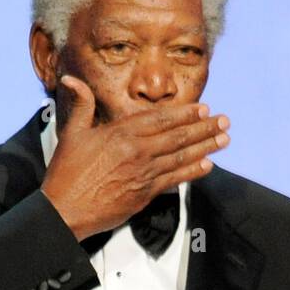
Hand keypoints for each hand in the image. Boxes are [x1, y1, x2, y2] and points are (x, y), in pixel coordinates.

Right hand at [39, 75, 229, 241]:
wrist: (65, 210)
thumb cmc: (66, 173)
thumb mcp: (71, 134)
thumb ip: (80, 105)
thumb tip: (72, 79)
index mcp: (121, 133)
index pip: (161, 119)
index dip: (185, 113)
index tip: (203, 108)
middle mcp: (137, 151)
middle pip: (178, 136)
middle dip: (204, 127)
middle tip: (224, 121)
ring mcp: (143, 173)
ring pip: (181, 156)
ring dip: (206, 147)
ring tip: (224, 139)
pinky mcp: (145, 194)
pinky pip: (175, 180)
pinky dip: (193, 172)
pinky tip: (208, 165)